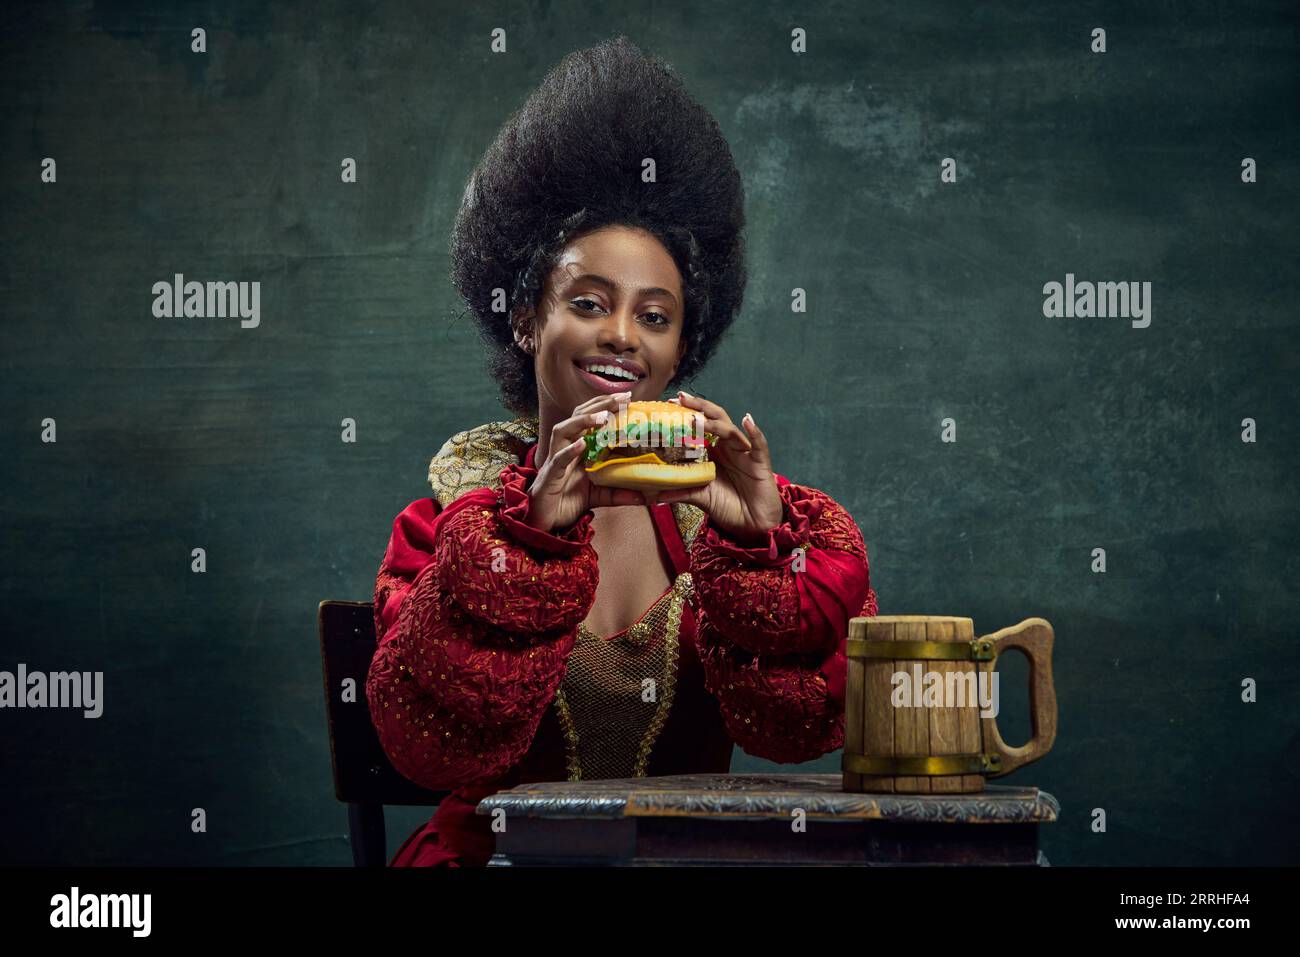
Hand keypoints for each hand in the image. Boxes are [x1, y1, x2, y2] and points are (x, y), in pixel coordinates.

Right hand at [525, 392, 646, 534]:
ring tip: (603, 417)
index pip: (590, 419)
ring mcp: (556, 460)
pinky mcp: (549, 476)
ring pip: (563, 430)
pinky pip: (558, 460)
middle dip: (600, 404)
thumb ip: (619, 493)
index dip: (606, 406)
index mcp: (577, 448)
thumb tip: (645, 497)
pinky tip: (582, 444)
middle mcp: (565, 448)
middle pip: (578, 416)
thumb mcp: (599, 496)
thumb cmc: (566, 502)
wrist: (544, 522)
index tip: (628, 398)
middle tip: (623, 398)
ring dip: (582, 421)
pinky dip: (569, 451)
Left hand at [654, 391, 784, 544]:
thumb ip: (680, 492)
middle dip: (699, 407)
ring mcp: (745, 453)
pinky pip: (759, 445)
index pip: (700, 426)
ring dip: (715, 423)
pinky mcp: (760, 463)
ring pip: (731, 430)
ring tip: (698, 418)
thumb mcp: (700, 498)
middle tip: (680, 398)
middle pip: (715, 419)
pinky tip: (747, 421)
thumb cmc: (729, 507)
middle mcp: (729, 447)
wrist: (754, 525)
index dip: (686, 413)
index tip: (669, 404)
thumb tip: (654, 494)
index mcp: (715, 451)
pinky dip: (755, 432)